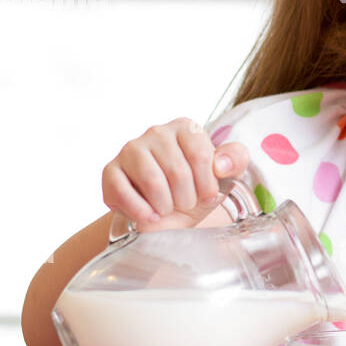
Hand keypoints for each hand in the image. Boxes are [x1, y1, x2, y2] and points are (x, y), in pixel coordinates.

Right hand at [101, 117, 248, 230]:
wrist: (167, 217)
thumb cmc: (195, 191)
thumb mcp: (223, 178)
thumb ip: (235, 161)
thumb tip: (222, 164)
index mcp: (185, 128)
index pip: (200, 154)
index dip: (207, 183)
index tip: (207, 194)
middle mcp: (156, 132)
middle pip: (178, 171)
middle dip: (186, 198)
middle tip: (185, 203)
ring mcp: (131, 149)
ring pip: (153, 182)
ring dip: (166, 206)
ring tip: (168, 208)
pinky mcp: (111, 171)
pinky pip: (124, 192)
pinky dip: (141, 211)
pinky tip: (150, 216)